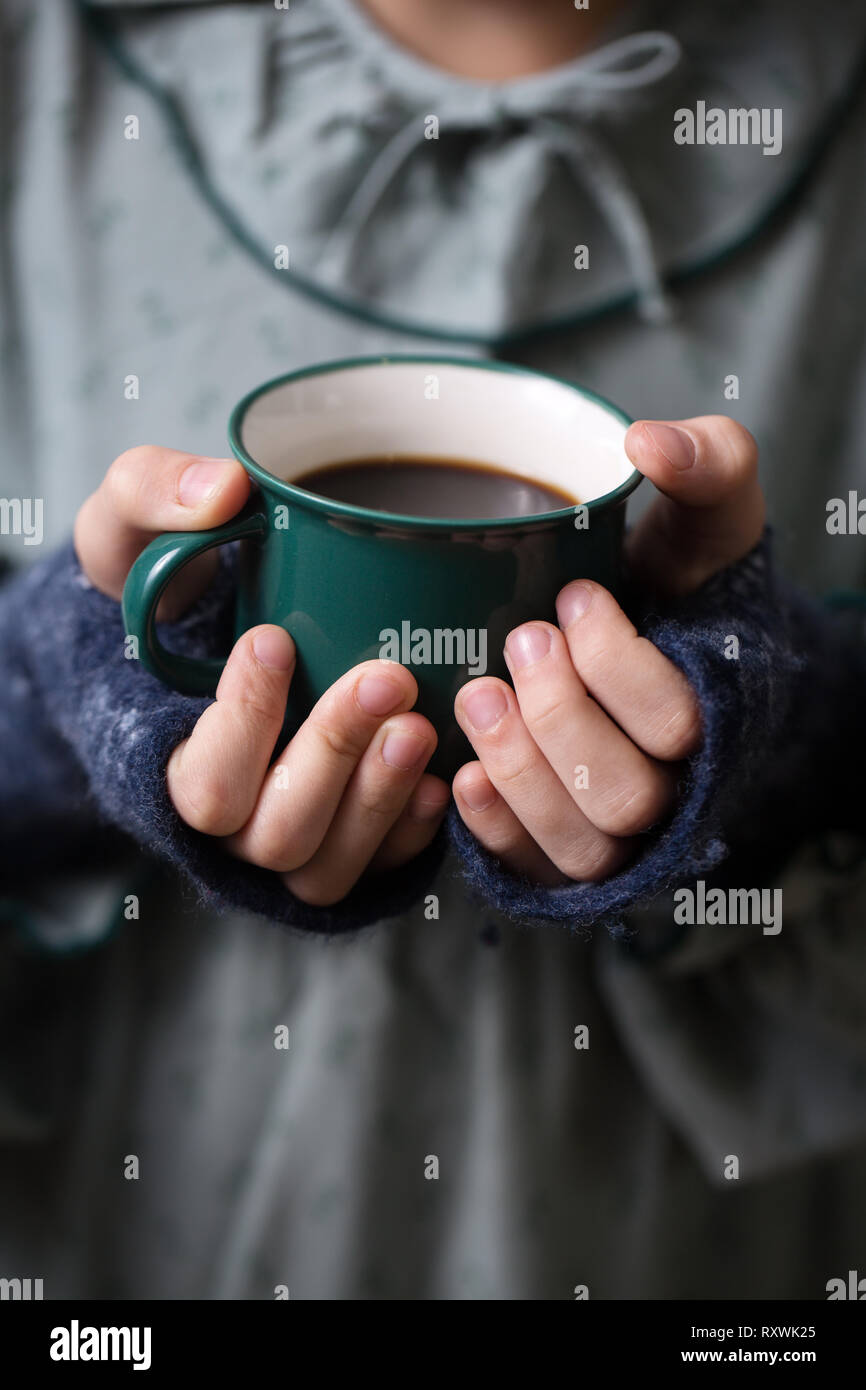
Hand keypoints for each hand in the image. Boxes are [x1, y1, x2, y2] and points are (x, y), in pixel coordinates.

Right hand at [75, 447, 448, 904]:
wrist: (205, 629)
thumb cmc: (164, 581)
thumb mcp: (128, 522)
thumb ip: (152, 494)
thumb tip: (220, 493)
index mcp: (167, 756)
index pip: (201, 780)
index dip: (241, 722)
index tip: (273, 638)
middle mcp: (231, 817)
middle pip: (275, 829)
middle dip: (333, 755)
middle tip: (385, 676)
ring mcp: (292, 831)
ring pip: (327, 862)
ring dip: (379, 799)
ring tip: (418, 725)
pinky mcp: (349, 836)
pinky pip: (380, 866)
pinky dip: (415, 831)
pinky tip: (444, 775)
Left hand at [452, 416, 765, 884]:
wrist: (642, 642)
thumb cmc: (673, 579)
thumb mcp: (702, 513)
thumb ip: (706, 464)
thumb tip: (649, 442)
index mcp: (712, 712)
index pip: (676, 722)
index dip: (616, 664)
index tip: (574, 595)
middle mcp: (669, 786)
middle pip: (625, 795)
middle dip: (562, 718)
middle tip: (521, 640)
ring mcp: (613, 826)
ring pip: (579, 844)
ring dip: (520, 770)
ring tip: (478, 695)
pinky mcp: (557, 847)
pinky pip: (530, 869)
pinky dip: (492, 829)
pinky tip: (458, 776)